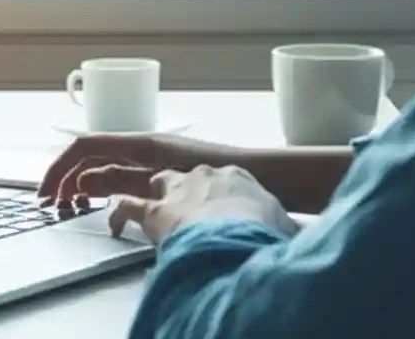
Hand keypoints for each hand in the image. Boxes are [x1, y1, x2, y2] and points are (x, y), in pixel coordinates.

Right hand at [37, 134, 234, 208]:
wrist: (264, 176)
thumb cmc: (219, 174)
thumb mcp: (162, 182)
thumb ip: (121, 182)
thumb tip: (82, 183)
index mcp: (139, 143)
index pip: (84, 147)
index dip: (59, 168)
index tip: (46, 193)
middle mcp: (143, 146)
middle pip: (91, 158)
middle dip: (67, 180)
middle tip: (53, 207)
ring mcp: (153, 159)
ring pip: (106, 169)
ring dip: (85, 187)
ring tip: (74, 209)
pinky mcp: (165, 174)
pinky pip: (125, 179)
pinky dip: (108, 192)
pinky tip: (108, 209)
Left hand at [110, 165, 299, 243]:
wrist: (245, 232)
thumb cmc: (267, 230)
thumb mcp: (284, 226)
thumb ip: (285, 229)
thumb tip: (303, 240)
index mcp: (236, 177)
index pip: (220, 180)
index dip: (215, 195)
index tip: (217, 208)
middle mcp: (203, 175)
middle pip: (182, 174)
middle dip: (178, 188)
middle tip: (175, 205)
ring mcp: (177, 189)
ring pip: (152, 180)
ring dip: (143, 190)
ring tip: (140, 203)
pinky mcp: (155, 211)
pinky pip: (126, 205)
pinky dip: (116, 212)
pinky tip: (112, 221)